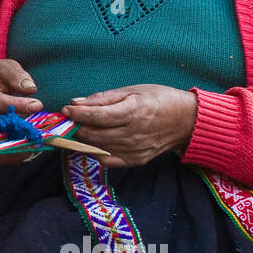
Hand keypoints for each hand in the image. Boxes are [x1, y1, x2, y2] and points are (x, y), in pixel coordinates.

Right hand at [0, 61, 43, 165]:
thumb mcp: (3, 67)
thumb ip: (16, 75)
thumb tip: (31, 88)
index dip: (19, 106)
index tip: (38, 105)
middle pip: (1, 127)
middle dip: (23, 129)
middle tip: (44, 129)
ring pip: (1, 143)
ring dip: (21, 144)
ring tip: (39, 138)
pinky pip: (0, 154)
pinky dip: (16, 153)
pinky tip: (31, 146)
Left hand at [60, 84, 196, 167]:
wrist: (186, 121)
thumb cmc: (158, 100)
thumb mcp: (132, 90)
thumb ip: (103, 98)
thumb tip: (76, 102)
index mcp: (133, 112)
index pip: (96, 116)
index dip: (77, 114)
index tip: (65, 110)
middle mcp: (133, 134)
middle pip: (94, 134)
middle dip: (76, 127)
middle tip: (68, 120)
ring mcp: (134, 150)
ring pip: (97, 148)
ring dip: (83, 139)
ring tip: (80, 128)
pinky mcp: (135, 161)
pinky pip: (107, 161)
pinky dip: (95, 152)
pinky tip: (93, 142)